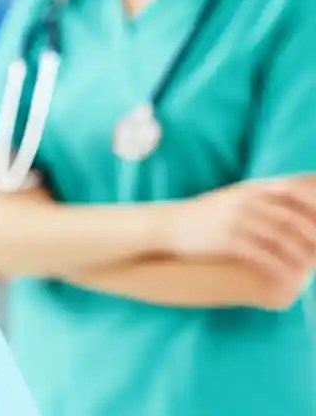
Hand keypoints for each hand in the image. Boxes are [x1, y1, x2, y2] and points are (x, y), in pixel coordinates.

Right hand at [162, 180, 315, 280]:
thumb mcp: (232, 199)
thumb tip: (291, 208)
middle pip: (292, 217)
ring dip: (300, 256)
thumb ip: (261, 199)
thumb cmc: (204, 216)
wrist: (167, 225)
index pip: (295, 190)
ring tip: (308, 270)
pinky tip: (287, 278)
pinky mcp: (227, 239)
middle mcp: (246, 200)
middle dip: (313, 235)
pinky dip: (278, 267)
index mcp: (251, 189)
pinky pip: (262, 254)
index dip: (314, 206)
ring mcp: (237, 219)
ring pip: (281, 238)